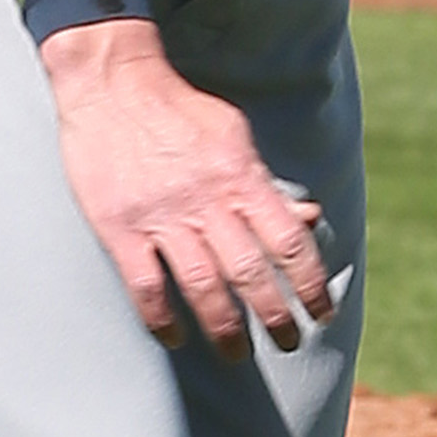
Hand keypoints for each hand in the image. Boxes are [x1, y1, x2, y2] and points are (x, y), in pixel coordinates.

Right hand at [41, 18, 332, 359]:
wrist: (113, 82)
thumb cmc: (180, 110)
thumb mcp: (235, 136)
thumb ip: (267, 184)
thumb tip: (308, 216)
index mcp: (241, 177)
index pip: (288, 240)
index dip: (310, 281)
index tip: (323, 311)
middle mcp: (206, 201)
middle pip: (250, 271)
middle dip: (275, 315)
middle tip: (289, 343)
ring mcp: (162, 216)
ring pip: (202, 285)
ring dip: (224, 327)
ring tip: (236, 354)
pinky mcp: (120, 227)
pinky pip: (145, 284)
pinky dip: (161, 317)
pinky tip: (175, 336)